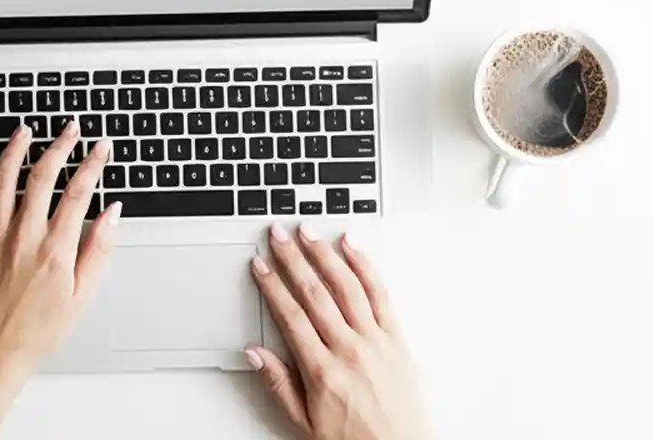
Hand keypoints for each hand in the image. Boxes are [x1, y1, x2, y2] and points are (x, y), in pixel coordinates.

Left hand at [0, 122, 118, 438]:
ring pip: (6, 180)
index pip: (78, 193)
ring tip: (27, 130)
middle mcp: (24, 236)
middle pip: (43, 177)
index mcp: (55, 249)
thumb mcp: (82, 297)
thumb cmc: (37, 331)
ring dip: (18, 149)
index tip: (100, 148)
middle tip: (71, 128)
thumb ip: (98, 251)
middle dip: (60, 145)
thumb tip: (112, 216)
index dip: (92, 164)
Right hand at [248, 224, 430, 439]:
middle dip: (292, 259)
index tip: (259, 265)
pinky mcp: (397, 337)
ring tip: (308, 232)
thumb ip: (279, 384)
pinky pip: (380, 294)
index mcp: (322, 371)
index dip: (271, 286)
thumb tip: (255, 354)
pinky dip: (365, 266)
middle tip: (277, 235)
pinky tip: (351, 246)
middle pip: (314, 293)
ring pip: (346, 286)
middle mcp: (349, 350)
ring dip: (324, 254)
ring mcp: (376, 340)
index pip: (290, 316)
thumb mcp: (305, 422)